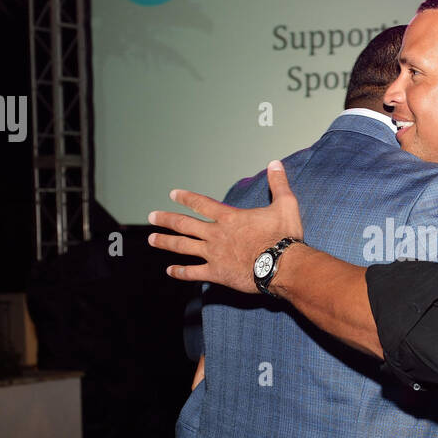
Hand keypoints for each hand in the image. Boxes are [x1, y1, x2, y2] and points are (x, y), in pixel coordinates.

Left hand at [147, 160, 303, 293]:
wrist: (283, 266)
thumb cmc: (284, 237)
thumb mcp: (285, 205)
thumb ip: (279, 183)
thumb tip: (275, 163)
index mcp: (229, 218)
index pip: (201, 204)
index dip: (186, 198)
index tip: (173, 194)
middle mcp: (216, 234)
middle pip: (184, 224)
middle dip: (166, 219)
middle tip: (151, 217)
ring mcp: (213, 254)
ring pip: (183, 246)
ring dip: (166, 242)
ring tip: (152, 239)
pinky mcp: (217, 273)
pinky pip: (193, 272)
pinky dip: (181, 272)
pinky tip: (170, 271)